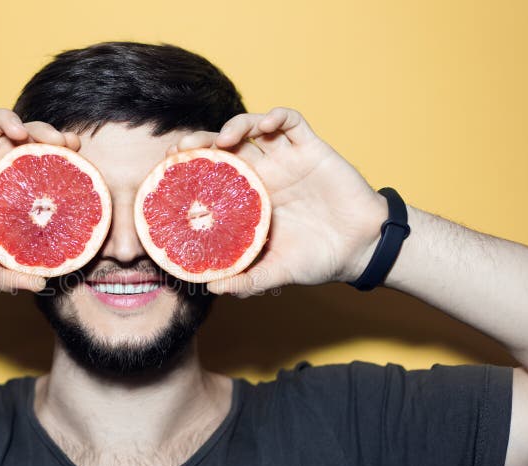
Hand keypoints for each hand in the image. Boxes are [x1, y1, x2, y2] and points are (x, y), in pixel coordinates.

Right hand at [0, 100, 80, 291]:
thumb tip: (41, 285)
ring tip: (18, 131)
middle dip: (42, 133)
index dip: (56, 155)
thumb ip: (8, 275)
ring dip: (9, 118)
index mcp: (1, 191)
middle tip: (58, 141)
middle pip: (21, 138)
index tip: (76, 152)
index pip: (35, 164)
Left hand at [166, 107, 387, 296]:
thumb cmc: (317, 259)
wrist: (360, 250)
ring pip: (252, 127)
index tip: (167, 171)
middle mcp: (263, 174)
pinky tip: (265, 124)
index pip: (211, 176)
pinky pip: (291, 122)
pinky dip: (276, 116)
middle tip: (182, 148)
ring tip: (224, 139)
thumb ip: (247, 279)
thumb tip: (212, 288)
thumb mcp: (276, 273)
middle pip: (224, 147)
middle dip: (200, 142)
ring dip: (234, 125)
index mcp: (249, 199)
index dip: (189, 169)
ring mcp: (286, 159)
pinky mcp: (311, 149)